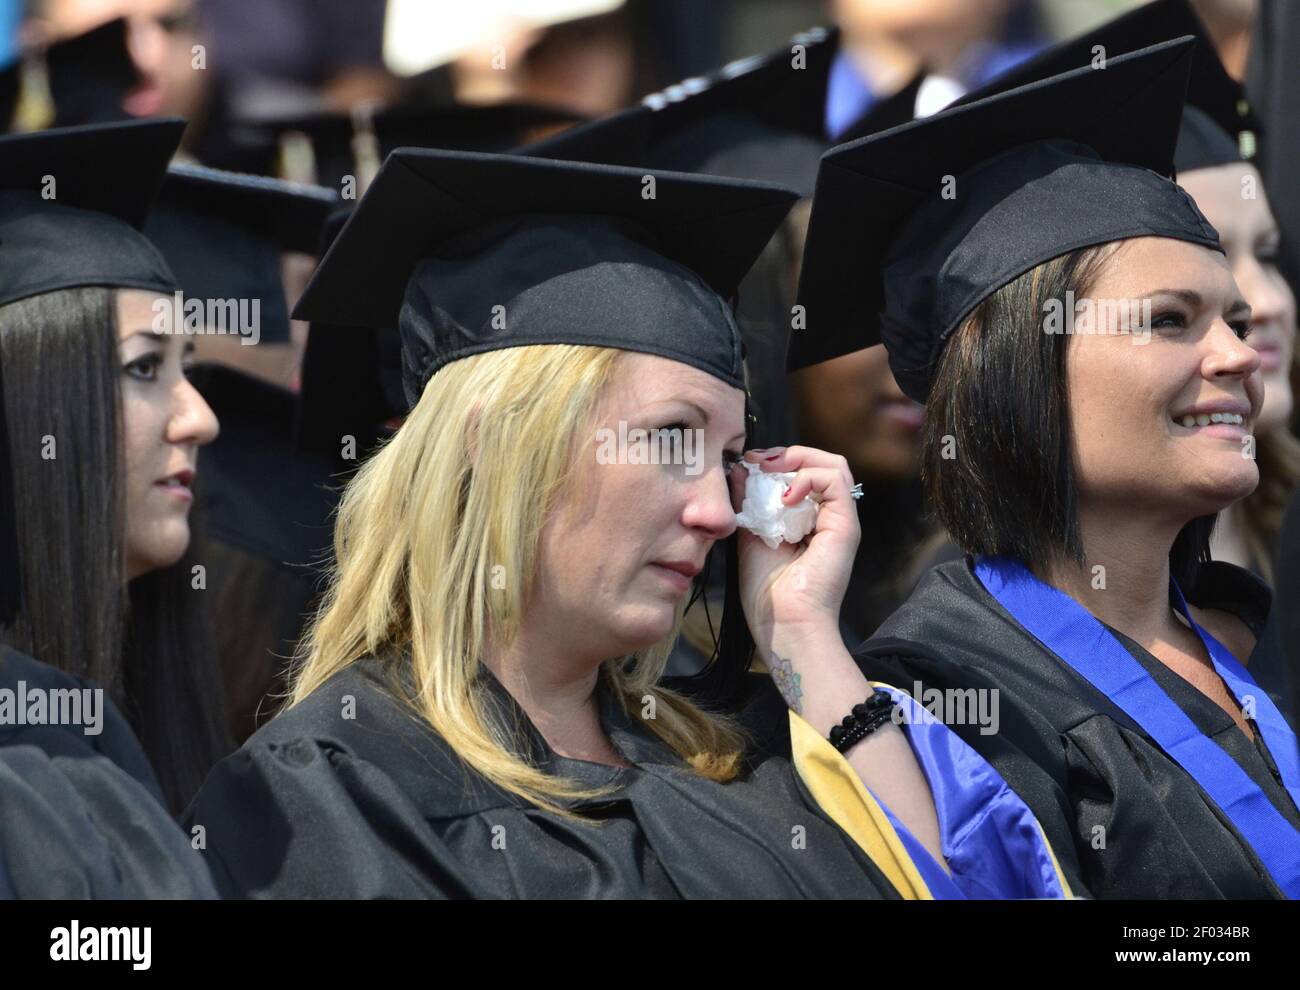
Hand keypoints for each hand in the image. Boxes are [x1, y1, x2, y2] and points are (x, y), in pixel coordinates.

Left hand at [730, 446, 859, 660]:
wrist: (783, 623)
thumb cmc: (765, 591)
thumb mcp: (750, 534)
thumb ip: (747, 502)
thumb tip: (738, 469)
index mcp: (807, 519)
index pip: (802, 472)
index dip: (776, 462)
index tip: (748, 464)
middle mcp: (827, 517)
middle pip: (821, 462)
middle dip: (787, 454)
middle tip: (758, 461)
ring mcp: (839, 520)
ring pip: (834, 465)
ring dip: (798, 459)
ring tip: (770, 471)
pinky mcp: (846, 526)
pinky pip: (836, 480)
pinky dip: (807, 478)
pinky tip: (784, 496)